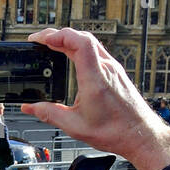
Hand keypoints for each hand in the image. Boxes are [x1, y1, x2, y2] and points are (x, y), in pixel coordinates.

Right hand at [19, 28, 169, 169]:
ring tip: (51, 44)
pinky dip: (79, 47)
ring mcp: (113, 68)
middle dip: (57, 35)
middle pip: (82, 37)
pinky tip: (70, 55)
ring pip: (90, 42)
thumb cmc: (115, 131)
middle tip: (39, 40)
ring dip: (69, 39)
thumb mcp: (75, 126)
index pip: (79, 43)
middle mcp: (106, 68)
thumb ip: (49, 114)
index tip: (42, 40)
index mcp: (95, 79)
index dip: (59, 36)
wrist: (140, 134)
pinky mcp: (115, 72)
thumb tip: (30, 108)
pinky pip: (96, 50)